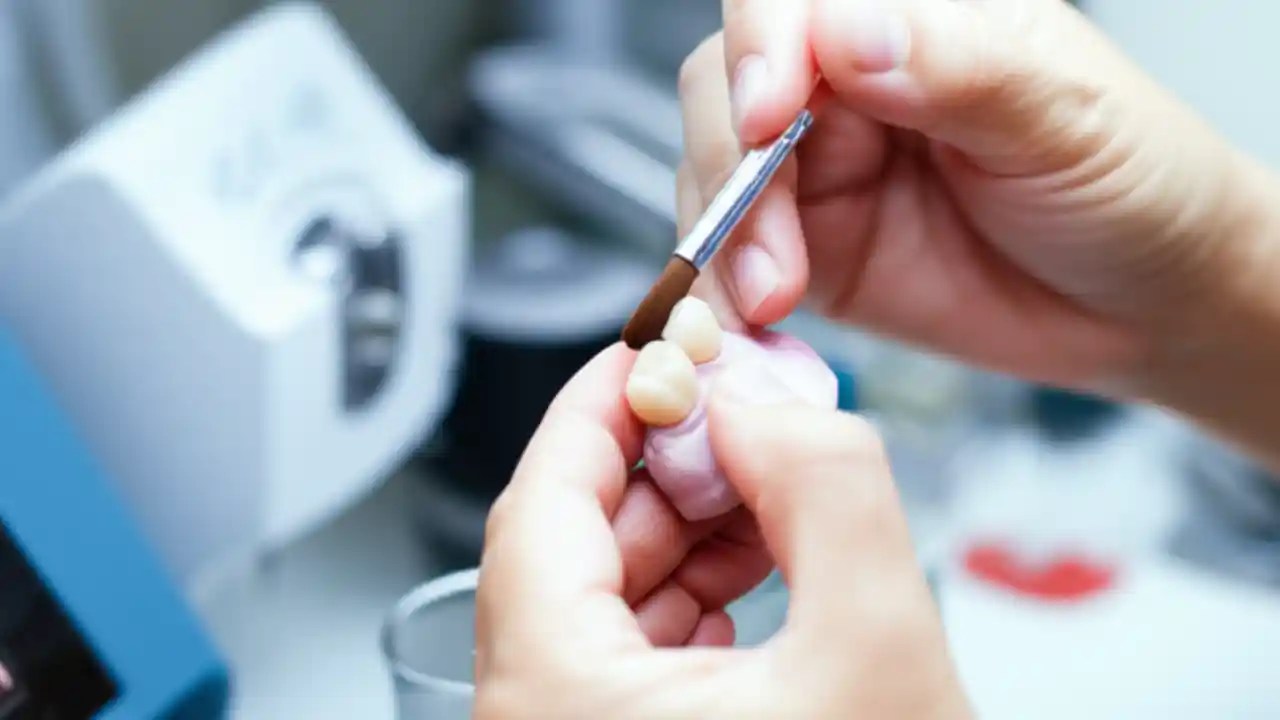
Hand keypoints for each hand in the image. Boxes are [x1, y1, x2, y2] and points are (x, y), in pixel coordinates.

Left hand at [474, 346, 970, 718]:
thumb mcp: (877, 651)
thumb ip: (828, 490)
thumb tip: (769, 402)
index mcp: (552, 703)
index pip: (537, 501)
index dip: (599, 403)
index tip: (652, 346)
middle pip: (570, 543)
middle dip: (665, 463)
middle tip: (741, 410)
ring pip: (605, 598)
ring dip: (688, 528)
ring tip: (773, 486)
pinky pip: (634, 656)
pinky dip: (695, 598)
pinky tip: (764, 568)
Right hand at [680, 0, 1279, 395]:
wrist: (1149, 309)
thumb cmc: (1132, 185)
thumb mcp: (1064, 118)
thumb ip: (958, 70)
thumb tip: (846, 34)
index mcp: (914, 16)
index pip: (792, 1)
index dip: (760, 46)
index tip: (769, 114)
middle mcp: (849, 84)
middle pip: (727, 85)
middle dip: (730, 161)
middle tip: (771, 234)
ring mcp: (819, 168)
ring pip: (712, 173)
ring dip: (724, 236)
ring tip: (774, 293)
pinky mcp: (807, 250)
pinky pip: (731, 259)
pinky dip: (723, 293)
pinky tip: (754, 321)